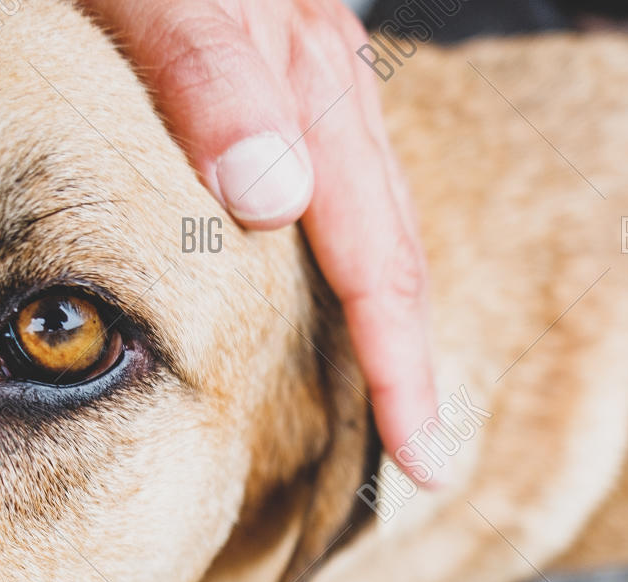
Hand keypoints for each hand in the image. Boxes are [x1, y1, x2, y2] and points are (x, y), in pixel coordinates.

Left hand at [81, 0, 438, 477]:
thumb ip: (209, 73)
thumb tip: (276, 197)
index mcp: (314, 77)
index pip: (379, 258)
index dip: (400, 371)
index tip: (418, 463)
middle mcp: (322, 83)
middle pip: (389, 253)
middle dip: (404, 367)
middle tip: (416, 466)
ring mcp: (300, 78)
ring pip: (359, 224)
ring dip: (372, 322)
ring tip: (378, 406)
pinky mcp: (266, 69)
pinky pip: (321, 190)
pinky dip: (328, 263)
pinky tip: (310, 294)